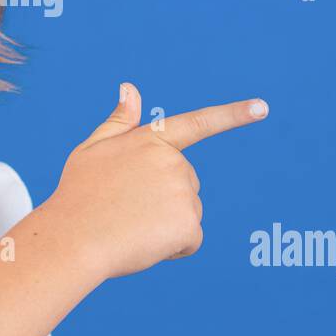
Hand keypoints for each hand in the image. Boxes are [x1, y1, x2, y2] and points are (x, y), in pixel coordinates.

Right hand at [44, 83, 268, 280]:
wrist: (72, 239)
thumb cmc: (78, 195)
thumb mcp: (92, 150)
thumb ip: (118, 122)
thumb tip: (129, 87)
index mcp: (151, 140)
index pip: (198, 124)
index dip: (232, 115)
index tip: (262, 107)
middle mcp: (174, 162)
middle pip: (185, 184)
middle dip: (163, 198)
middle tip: (127, 209)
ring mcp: (183, 193)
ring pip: (186, 214)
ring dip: (165, 225)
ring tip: (130, 226)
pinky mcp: (188, 224)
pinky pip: (190, 240)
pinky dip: (172, 247)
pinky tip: (144, 244)